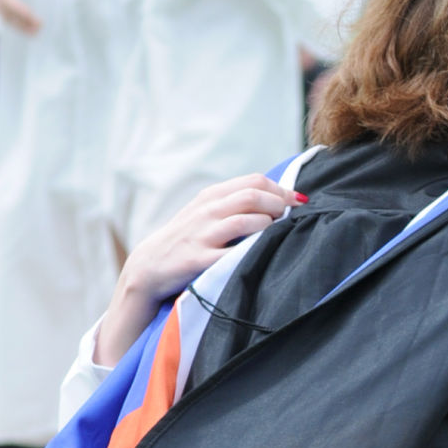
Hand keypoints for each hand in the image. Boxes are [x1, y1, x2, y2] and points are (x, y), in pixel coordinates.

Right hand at [0, 0, 45, 33]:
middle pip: (5, 9)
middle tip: (39, 26)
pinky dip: (16, 25)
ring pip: (4, 16)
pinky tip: (29, 31)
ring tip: (36, 32)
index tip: (30, 15)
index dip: (17, 6)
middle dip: (21, 19)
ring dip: (20, 26)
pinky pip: (5, 17)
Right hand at [94, 174, 304, 366]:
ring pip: (246, 220)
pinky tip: (262, 255)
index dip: (281, 189)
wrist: (150, 266)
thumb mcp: (204, 213)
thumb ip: (233, 204)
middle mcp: (208, 211)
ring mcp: (203, 235)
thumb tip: (276, 200)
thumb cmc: (185, 239)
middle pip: (253, 196)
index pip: (254, 181)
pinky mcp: (199, 260)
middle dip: (280, 205)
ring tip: (278, 235)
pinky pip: (232, 253)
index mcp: (211, 196)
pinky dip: (252, 252)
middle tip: (292, 217)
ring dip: (269, 226)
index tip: (298, 201)